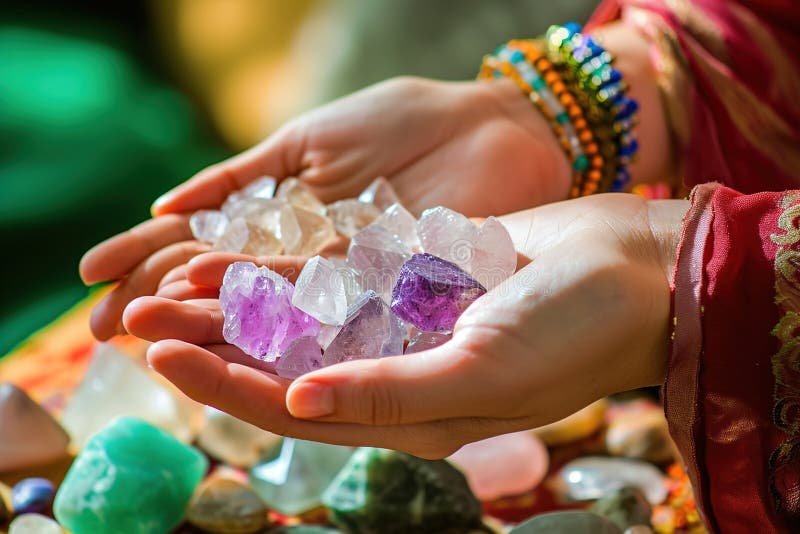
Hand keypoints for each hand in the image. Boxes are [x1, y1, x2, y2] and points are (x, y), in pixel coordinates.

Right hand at [79, 76, 569, 339]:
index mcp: (280, 218)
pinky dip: (277, 329)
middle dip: (166, 307)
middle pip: (223, 289)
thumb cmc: (404, 123)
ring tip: (155, 344)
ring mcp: (341, 283)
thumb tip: (164, 205)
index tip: (93, 283)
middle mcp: (302, 259)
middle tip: (111, 331)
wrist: (492, 130)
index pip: (199, 245)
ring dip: (208, 326)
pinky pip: (326, 317)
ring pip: (263, 311)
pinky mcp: (384, 297)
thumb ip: (242, 176)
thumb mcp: (309, 141)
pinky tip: (234, 344)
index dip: (145, 264)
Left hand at [122, 193, 687, 457]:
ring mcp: (401, 328)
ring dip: (235, 307)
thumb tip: (300, 404)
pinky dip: (286, 271)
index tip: (162, 353)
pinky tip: (236, 259)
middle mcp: (396, 377)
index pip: (297, 409)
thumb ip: (391, 393)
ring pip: (299, 322)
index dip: (226, 385)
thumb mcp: (480, 372)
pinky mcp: (411, 282)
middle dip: (212, 346)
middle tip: (139, 320)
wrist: (631, 272)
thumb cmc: (572, 333)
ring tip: (168, 286)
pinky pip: (335, 280)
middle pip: (284, 367)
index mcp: (411, 417)